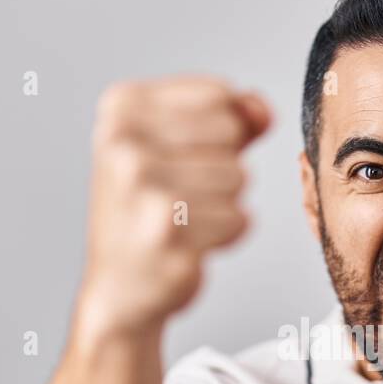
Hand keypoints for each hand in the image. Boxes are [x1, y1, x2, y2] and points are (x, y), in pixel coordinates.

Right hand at [76, 76, 271, 343]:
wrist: (121, 287)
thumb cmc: (153, 209)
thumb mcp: (183, 148)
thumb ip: (231, 117)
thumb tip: (261, 110)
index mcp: (121, 107)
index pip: (220, 96)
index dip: (221, 133)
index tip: (180, 160)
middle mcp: (123, 142)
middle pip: (231, 133)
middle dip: (222, 169)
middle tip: (181, 197)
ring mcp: (140, 186)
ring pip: (238, 177)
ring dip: (224, 205)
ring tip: (184, 221)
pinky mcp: (165, 230)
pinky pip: (239, 218)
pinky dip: (225, 235)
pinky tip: (188, 244)